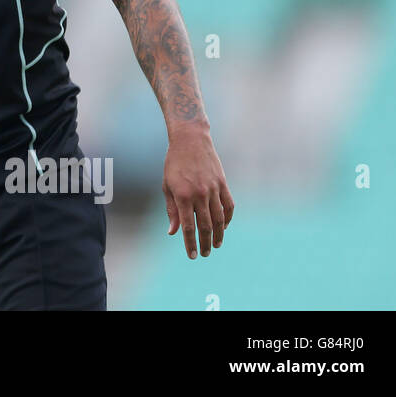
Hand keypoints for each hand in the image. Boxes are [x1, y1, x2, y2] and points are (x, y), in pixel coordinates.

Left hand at [163, 128, 234, 257]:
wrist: (190, 141)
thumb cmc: (174, 164)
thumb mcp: (167, 186)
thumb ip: (171, 210)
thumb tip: (173, 232)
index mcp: (183, 196)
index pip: (188, 227)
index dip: (190, 243)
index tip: (191, 255)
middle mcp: (200, 195)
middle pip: (205, 226)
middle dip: (204, 243)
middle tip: (203, 254)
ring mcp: (214, 189)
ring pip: (219, 219)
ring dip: (218, 235)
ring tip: (215, 245)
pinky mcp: (223, 184)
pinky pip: (228, 206)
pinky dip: (227, 219)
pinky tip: (223, 227)